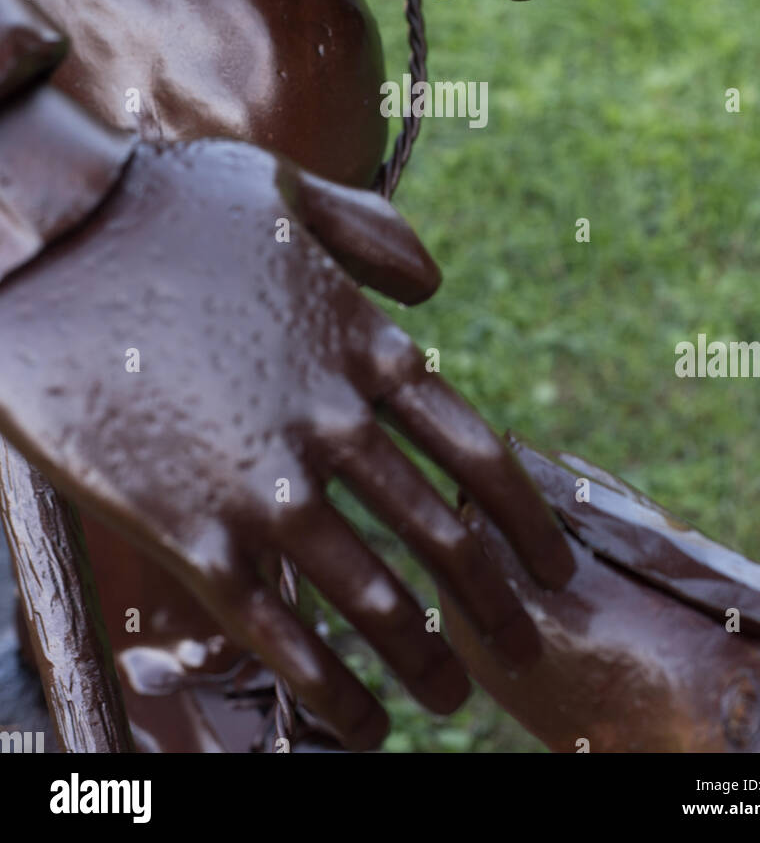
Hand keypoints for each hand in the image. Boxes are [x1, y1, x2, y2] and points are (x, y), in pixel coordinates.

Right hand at [0, 139, 571, 748]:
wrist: (52, 241)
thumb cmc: (166, 206)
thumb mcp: (288, 192)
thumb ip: (372, 235)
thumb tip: (434, 284)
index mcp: (365, 348)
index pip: (480, 455)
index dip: (527, 522)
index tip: (551, 566)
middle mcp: (334, 425)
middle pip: (445, 539)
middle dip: (494, 605)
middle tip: (519, 649)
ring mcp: (268, 485)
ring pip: (375, 600)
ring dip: (423, 660)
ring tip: (446, 697)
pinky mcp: (195, 534)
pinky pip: (282, 636)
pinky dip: (332, 690)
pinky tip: (359, 720)